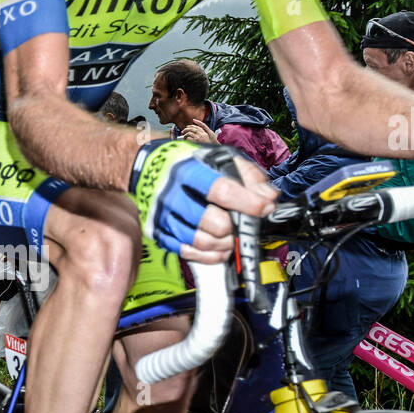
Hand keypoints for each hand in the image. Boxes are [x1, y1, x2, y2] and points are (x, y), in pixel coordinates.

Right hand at [131, 140, 275, 263]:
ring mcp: (162, 217)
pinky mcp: (158, 233)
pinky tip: (219, 248)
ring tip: (233, 235)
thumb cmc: (187, 162)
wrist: (145, 168)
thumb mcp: (218, 156)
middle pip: (214, 222)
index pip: (222, 190)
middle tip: (245, 223)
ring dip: (226, 244)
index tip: (265, 208)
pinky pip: (187, 253)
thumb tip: (268, 197)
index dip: (248, 202)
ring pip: (202, 242)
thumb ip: (247, 174)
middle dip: (237, 226)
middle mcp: (171, 194)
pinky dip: (209, 255)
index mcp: (187, 170)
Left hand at [180, 119, 218, 144]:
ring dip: (185, 135)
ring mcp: (199, 137)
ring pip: (189, 133)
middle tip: (183, 131)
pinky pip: (189, 138)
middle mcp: (202, 134)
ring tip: (184, 137)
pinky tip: (186, 141)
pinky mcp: (196, 142)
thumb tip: (199, 131)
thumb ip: (206, 132)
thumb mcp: (212, 135)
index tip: (188, 126)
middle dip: (186, 129)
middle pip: (192, 128)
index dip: (193, 125)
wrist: (214, 150)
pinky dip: (186, 139)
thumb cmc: (213, 144)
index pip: (198, 126)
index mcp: (206, 132)